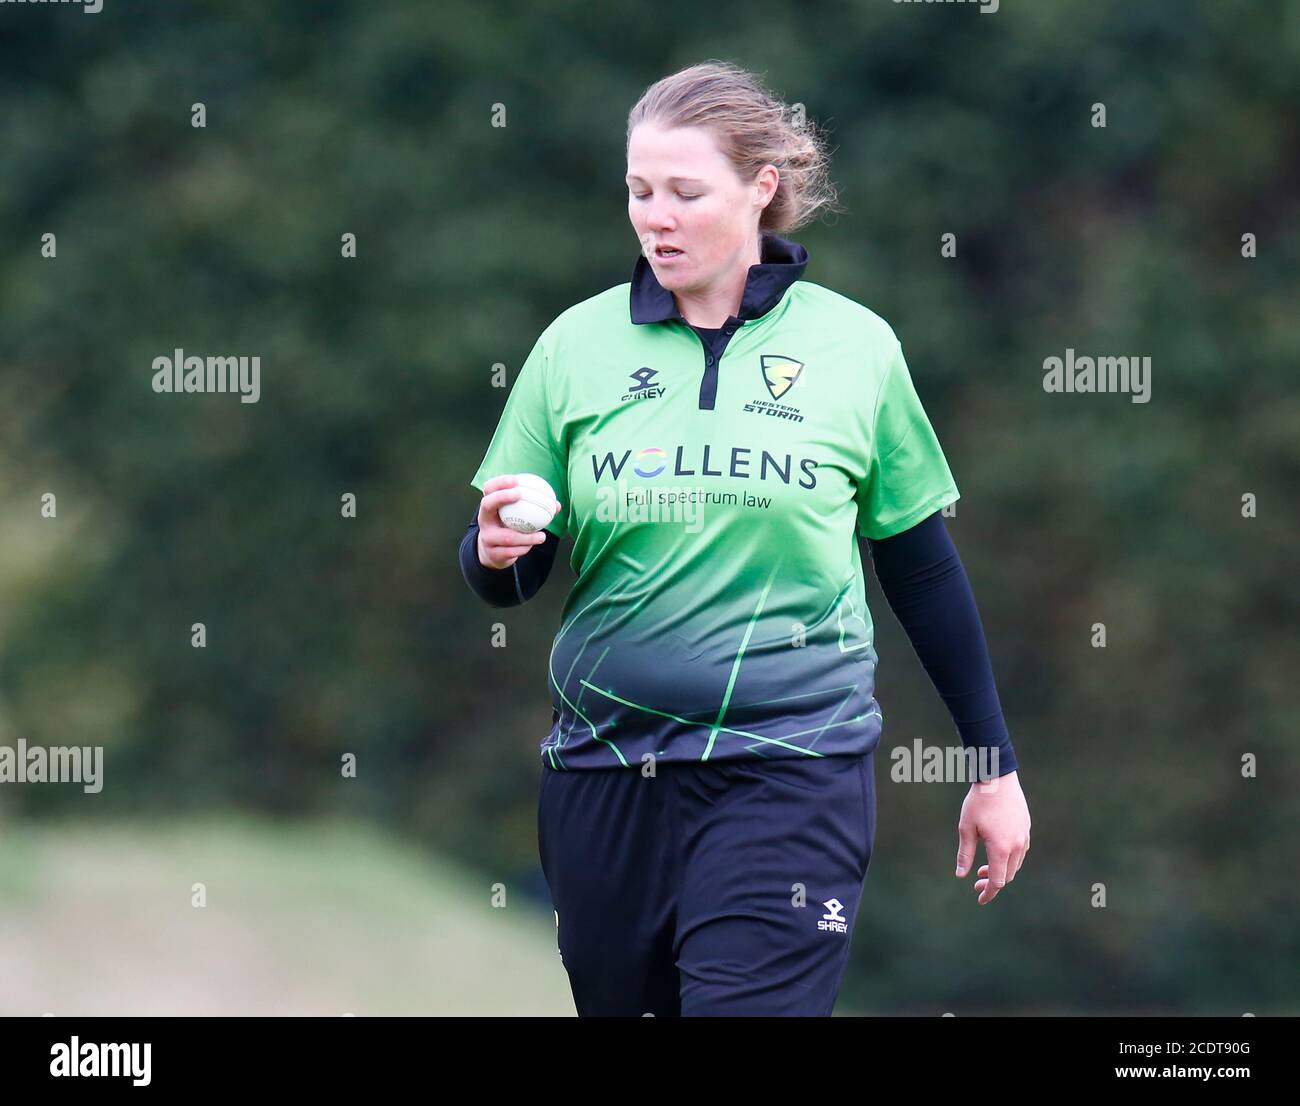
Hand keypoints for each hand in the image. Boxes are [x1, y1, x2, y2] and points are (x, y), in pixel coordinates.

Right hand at [476, 474, 560, 569]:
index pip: (489, 489)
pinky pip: (512, 551)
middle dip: (501, 497)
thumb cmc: (510, 528)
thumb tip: (556, 505)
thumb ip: (533, 508)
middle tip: (519, 494)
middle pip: (487, 505)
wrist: (494, 553)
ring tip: (542, 536)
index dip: (499, 482)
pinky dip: (525, 547)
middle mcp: (484, 520)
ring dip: (527, 537)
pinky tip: (534, 544)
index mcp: (489, 507)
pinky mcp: (493, 554)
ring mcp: (486, 537)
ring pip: (506, 536)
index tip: (516, 480)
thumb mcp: (517, 517)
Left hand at [954, 768, 1029, 905]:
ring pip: (1015, 865)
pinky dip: (1009, 860)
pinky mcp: (1026, 828)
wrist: (997, 778)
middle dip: (993, 883)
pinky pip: (1021, 852)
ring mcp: (1024, 836)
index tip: (979, 898)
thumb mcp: (966, 828)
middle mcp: (1017, 845)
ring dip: (1001, 871)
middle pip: (1008, 875)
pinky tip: (997, 854)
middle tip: (976, 883)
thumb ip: (965, 853)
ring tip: (983, 869)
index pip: (998, 881)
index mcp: (1001, 848)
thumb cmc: (978, 802)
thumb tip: (961, 875)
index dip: (989, 893)